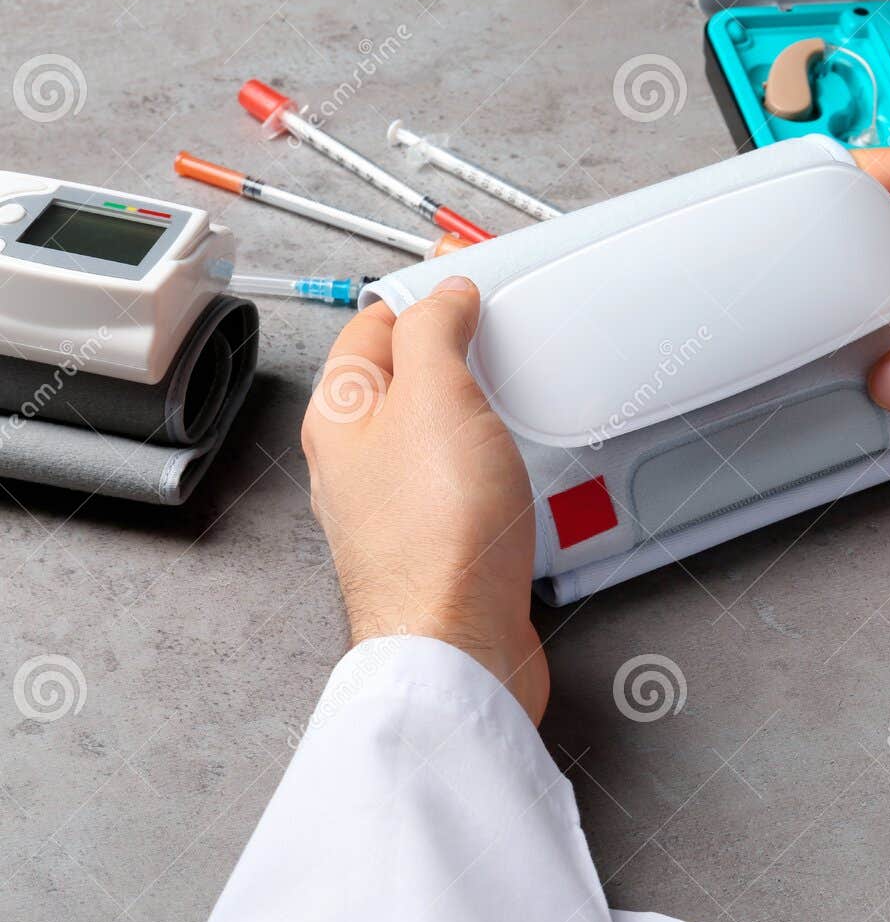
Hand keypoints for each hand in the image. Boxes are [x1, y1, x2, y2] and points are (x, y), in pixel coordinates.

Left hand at [302, 276, 549, 723]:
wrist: (458, 643)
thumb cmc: (439, 533)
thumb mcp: (436, 396)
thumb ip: (434, 331)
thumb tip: (442, 294)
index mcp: (340, 416)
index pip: (372, 324)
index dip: (422, 292)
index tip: (468, 279)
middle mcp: (356, 463)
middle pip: (401, 380)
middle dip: (451, 351)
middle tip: (499, 334)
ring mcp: (393, 509)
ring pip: (432, 435)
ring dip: (474, 412)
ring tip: (512, 396)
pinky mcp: (435, 549)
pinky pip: (460, 486)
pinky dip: (490, 466)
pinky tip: (516, 471)